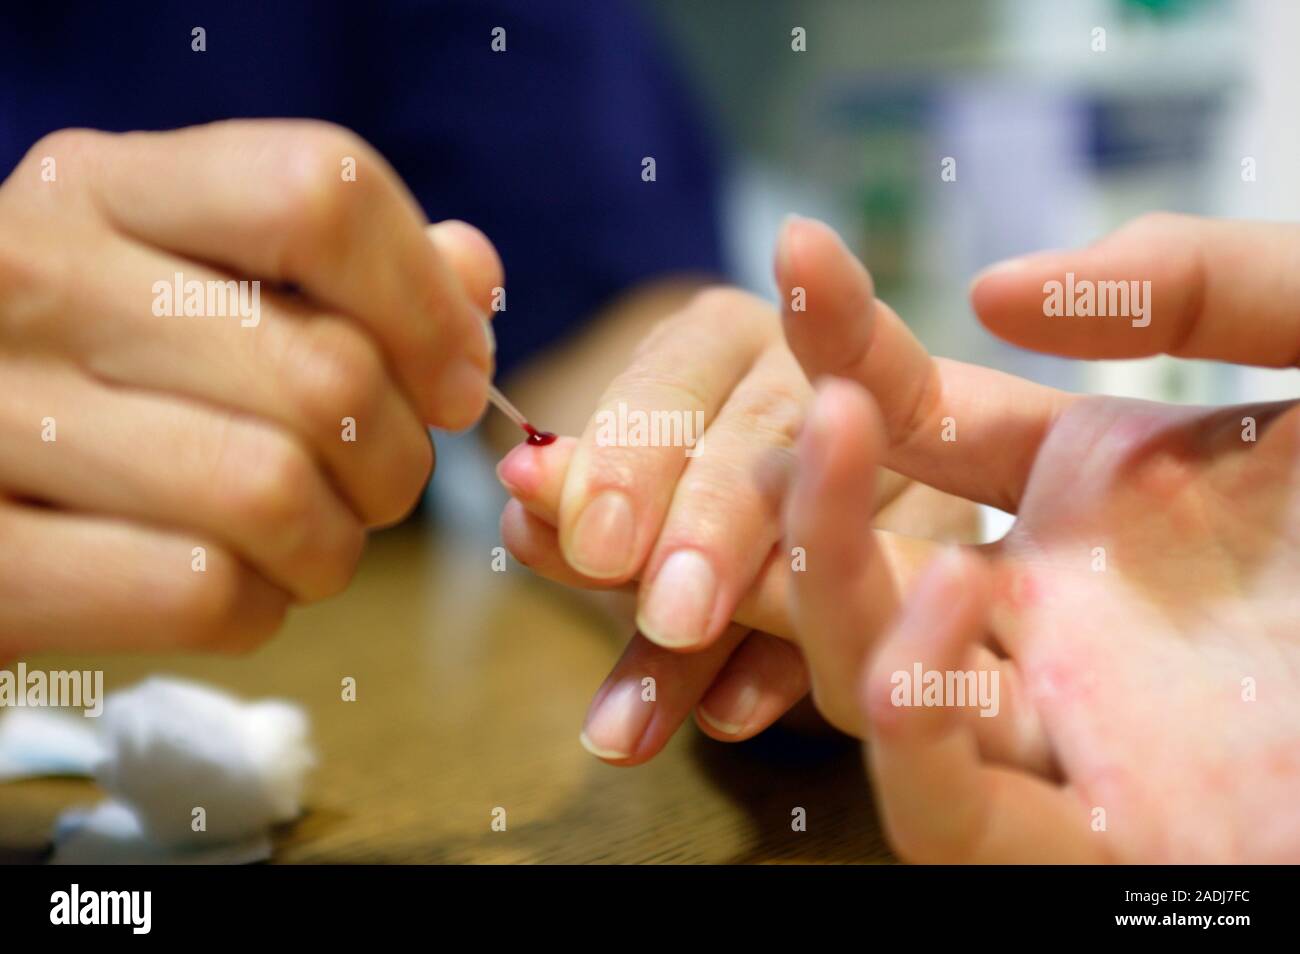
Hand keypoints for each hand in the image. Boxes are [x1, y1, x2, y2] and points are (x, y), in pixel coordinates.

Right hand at [0, 121, 497, 655]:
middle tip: (375, 482)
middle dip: (397, 458)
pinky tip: (229, 583)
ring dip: (331, 543)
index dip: (431, 307)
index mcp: (102, 187)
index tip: (455, 382)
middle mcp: (30, 275)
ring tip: (302, 537)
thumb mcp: (192, 275)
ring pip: (273, 492)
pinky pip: (201, 591)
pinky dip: (255, 607)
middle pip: (328, 374)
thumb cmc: (95, 371)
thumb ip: (341, 265)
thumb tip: (472, 274)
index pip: (321, 194)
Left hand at [497, 286, 977, 763]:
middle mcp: (805, 376)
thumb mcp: (626, 478)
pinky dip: (782, 668)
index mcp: (722, 337)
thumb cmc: (676, 469)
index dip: (631, 463)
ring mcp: (882, 454)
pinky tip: (726, 716)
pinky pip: (863, 602)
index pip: (673, 386)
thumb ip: (587, 508)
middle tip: (671, 619)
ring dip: (738, 629)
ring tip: (646, 718)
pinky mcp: (934, 527)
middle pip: (761, 448)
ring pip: (813, 534)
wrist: (780, 487)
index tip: (597, 547)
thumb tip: (529, 526)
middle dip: (709, 535)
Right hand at [783, 213, 1299, 862]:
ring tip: (846, 480)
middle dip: (806, 487)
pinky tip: (924, 641)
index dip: (848, 337)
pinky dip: (910, 741)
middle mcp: (1049, 609)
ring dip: (824, 590)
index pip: (921, 421)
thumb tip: (994, 289)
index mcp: (1090, 494)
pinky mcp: (1098, 841)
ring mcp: (1065, 724)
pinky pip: (948, 819)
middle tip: (822, 413)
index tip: (802, 248)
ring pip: (865, 680)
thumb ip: (1203, 279)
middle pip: (856, 561)